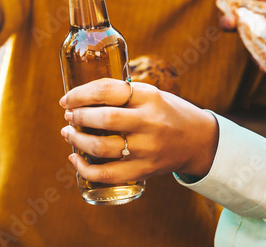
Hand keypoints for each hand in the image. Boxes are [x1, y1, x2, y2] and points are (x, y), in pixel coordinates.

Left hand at [58, 79, 219, 182]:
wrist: (198, 141)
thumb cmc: (166, 112)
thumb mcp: (150, 94)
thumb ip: (121, 94)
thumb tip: (79, 97)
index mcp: (149, 97)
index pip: (106, 91)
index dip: (79, 94)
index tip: (66, 99)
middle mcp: (149, 122)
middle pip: (103, 118)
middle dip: (77, 117)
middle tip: (68, 116)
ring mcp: (147, 149)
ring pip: (101, 147)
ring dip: (77, 139)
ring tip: (68, 133)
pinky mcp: (144, 170)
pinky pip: (107, 174)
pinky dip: (84, 168)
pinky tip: (74, 158)